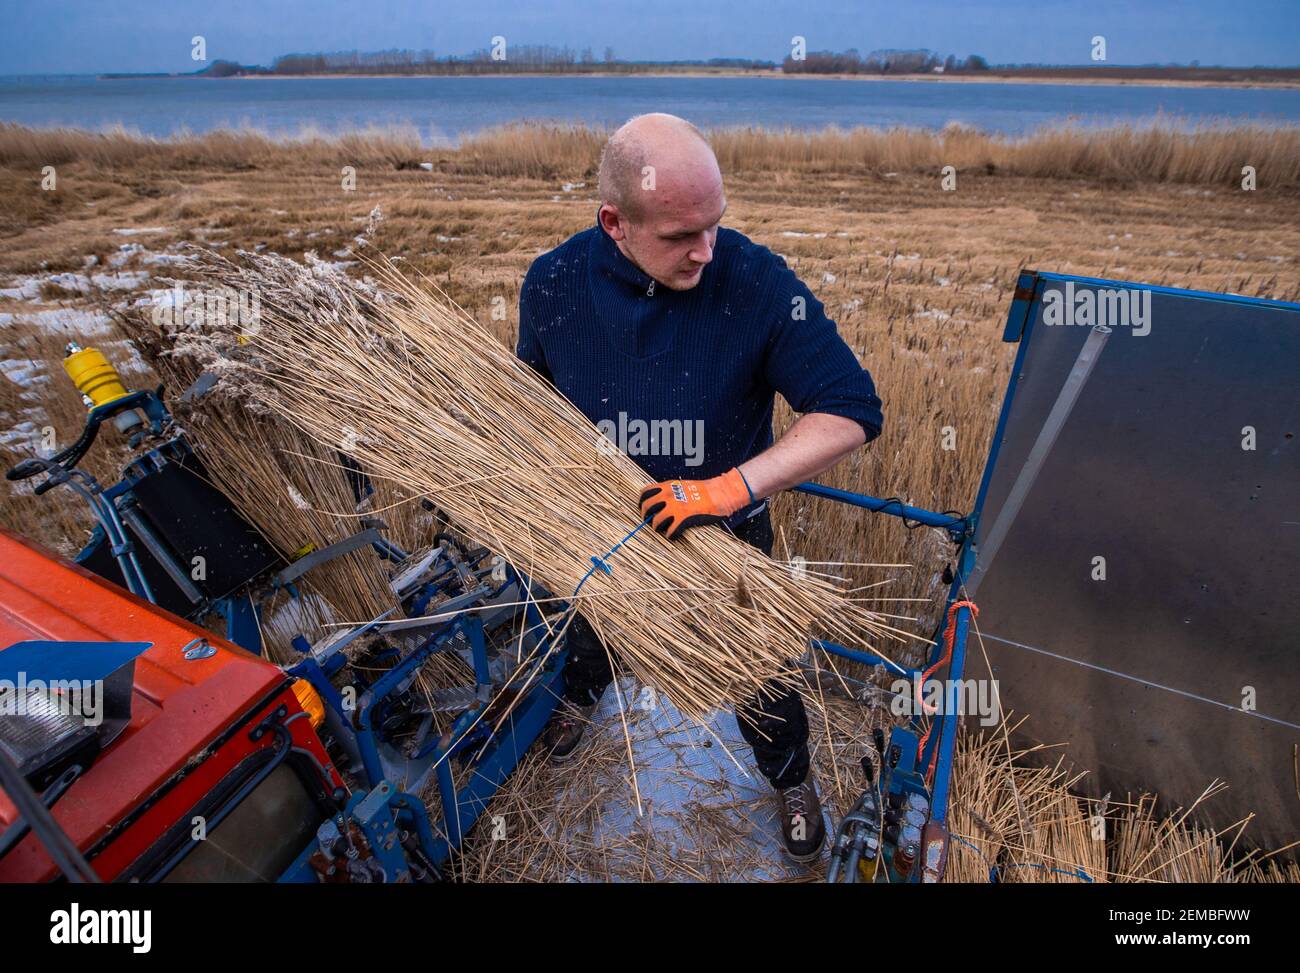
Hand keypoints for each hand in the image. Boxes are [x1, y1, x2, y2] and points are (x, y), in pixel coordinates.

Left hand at [638, 467, 753, 539]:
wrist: (720, 493)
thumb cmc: (706, 490)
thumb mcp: (684, 485)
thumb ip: (672, 491)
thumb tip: (664, 500)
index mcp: (668, 486)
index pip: (645, 492)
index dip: (641, 501)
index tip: (642, 508)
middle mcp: (668, 496)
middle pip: (647, 507)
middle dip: (644, 516)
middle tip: (647, 521)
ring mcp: (675, 508)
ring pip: (656, 521)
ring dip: (656, 527)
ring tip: (660, 530)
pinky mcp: (684, 519)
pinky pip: (671, 531)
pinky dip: (670, 535)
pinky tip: (673, 536)